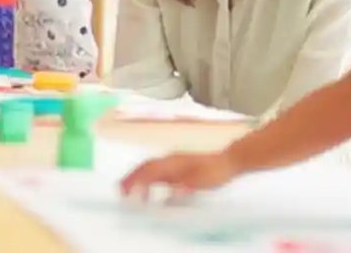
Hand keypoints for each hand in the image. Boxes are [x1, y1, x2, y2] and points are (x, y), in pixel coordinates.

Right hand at [118, 151, 239, 200]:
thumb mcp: (202, 181)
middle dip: (131, 177)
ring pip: (151, 166)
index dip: (135, 180)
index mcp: (173, 162)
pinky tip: (152, 184)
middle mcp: (170, 158)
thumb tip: (171, 192)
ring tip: (131, 188)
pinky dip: (149, 175)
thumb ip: (185, 186)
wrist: (229, 159)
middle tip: (120, 190)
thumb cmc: (215, 170)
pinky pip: (158, 168)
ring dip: (139, 176)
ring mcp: (174, 159)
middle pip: (145, 167)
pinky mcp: (179, 162)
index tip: (124, 190)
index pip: (149, 171)